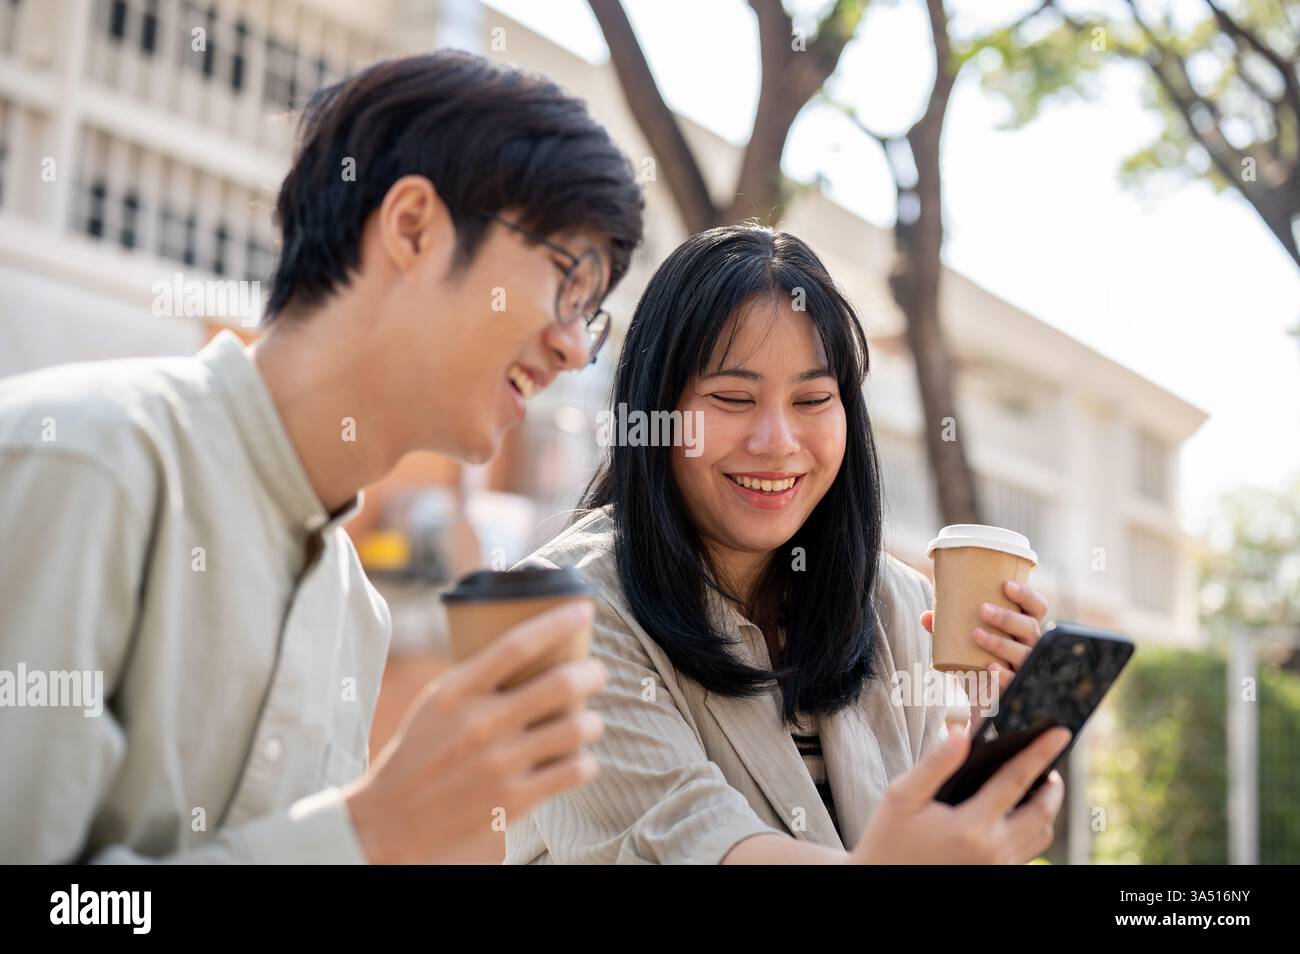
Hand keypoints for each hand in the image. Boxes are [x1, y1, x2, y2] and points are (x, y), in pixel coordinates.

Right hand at [344, 602, 606, 863]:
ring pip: (576, 728)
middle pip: (559, 683)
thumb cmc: (422, 750)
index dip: (557, 623)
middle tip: (597, 672)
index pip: (516, 645)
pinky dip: (586, 762)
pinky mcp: (514, 800)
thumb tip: (534, 646)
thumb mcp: (438, 702)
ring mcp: (500, 763)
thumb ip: (479, 678)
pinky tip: (580, 759)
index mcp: (457, 692)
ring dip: (592, 722)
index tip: (583, 611)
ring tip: (589, 722)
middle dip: (592, 673)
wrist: (394, 818)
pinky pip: (574, 771)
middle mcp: (480, 724)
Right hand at [849, 725, 1070, 864]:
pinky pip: (1029, 854)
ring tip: (1037, 789)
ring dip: (1047, 810)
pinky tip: (1017, 816)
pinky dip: (1033, 831)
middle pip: (1042, 813)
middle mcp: (992, 851)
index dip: (1039, 753)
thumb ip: (934, 764)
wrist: (881, 880)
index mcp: (970, 827)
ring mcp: (997, 868)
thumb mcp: (901, 796)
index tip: (1059, 733)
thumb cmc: (888, 839)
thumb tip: (962, 733)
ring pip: (1041, 836)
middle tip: (1050, 765)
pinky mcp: (995, 878)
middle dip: (1053, 786)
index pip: (1016, 780)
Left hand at [921, 580, 1048, 692]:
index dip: (1027, 595)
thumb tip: (925, 616)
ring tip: (975, 634)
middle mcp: (1031, 646)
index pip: (1037, 607)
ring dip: (1000, 642)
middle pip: (1030, 627)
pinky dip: (1004, 674)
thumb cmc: (977, 661)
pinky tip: (991, 666)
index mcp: (1023, 628)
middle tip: (982, 609)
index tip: (1006, 585)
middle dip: (1007, 617)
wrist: (980, 700)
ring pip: (1024, 653)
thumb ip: (946, 628)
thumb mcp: (963, 642)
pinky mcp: (1018, 689)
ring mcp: (1027, 668)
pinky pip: (1017, 681)